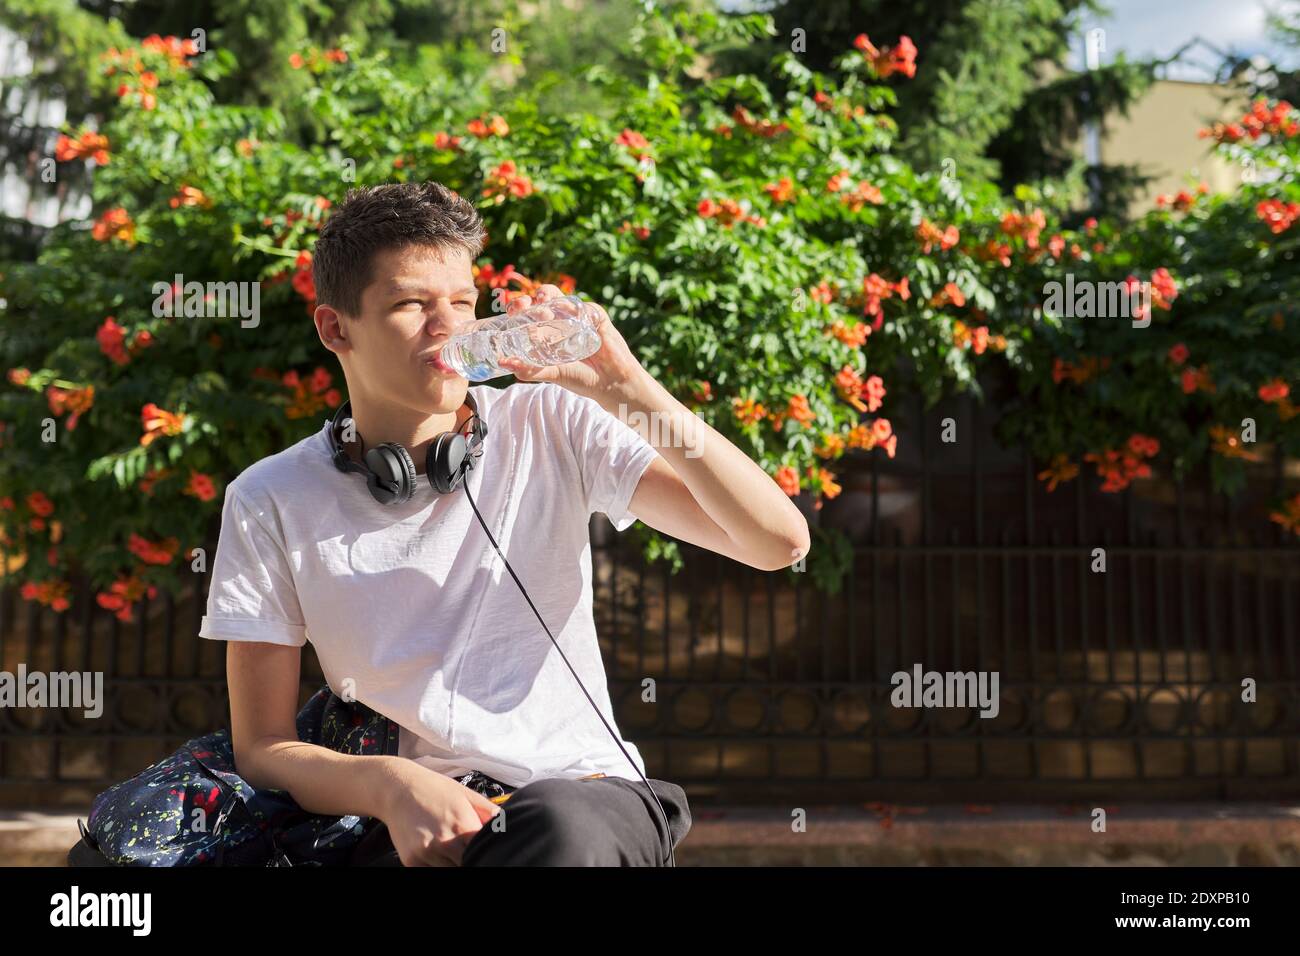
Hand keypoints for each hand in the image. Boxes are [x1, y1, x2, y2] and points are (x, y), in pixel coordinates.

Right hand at [378, 761, 501, 866]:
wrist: (397, 789)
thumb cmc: (434, 789)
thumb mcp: (465, 795)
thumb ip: (488, 813)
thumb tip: (505, 825)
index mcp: (462, 825)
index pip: (483, 852)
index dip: (486, 852)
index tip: (485, 850)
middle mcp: (444, 842)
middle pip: (467, 864)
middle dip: (471, 859)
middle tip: (466, 848)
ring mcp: (426, 854)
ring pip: (450, 871)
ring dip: (454, 863)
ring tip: (451, 847)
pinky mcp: (412, 863)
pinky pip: (431, 872)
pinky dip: (438, 866)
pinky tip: (436, 852)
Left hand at [499, 283, 650, 404]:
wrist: (610, 383)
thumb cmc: (581, 377)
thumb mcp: (552, 374)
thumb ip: (529, 369)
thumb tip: (503, 363)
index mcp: (547, 330)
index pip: (528, 311)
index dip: (518, 307)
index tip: (513, 311)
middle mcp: (561, 320)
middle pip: (543, 299)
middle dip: (532, 299)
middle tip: (526, 306)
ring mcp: (579, 317)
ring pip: (563, 298)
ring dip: (552, 299)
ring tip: (546, 310)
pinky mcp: (597, 317)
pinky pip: (587, 308)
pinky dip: (580, 310)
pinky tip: (576, 316)